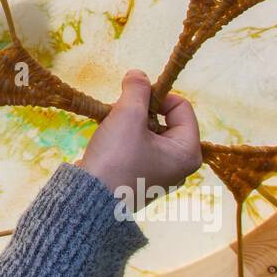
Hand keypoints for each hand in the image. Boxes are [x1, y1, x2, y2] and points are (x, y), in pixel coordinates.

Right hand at [75, 69, 200, 212]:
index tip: (133, 97)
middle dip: (140, 111)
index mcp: (188, 152)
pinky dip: (124, 139)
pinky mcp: (141, 179)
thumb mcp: (127, 116)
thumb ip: (136, 90)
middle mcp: (180, 165)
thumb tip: (138, 74)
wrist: (89, 201)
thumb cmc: (116, 159)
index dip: (157, 95)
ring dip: (130, 124)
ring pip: (149, 133)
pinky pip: (139, 148)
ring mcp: (160, 174)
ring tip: (111, 128)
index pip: (181, 106)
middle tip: (120, 114)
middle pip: (165, 119)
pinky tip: (108, 142)